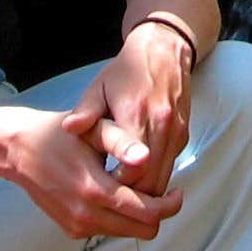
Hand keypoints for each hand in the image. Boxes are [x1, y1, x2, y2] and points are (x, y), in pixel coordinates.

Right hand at [0, 105, 180, 240]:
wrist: (19, 151)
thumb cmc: (61, 134)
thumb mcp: (93, 130)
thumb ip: (122, 142)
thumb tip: (146, 157)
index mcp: (95, 190)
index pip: (147, 212)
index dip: (169, 204)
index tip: (179, 190)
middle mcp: (86, 216)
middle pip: (142, 230)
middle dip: (158, 213)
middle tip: (166, 192)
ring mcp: (77, 226)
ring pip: (127, 233)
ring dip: (139, 216)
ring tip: (141, 189)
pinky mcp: (71, 230)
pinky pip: (109, 230)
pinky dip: (120, 217)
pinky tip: (118, 193)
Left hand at [60, 21, 194, 193]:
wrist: (163, 50)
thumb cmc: (126, 71)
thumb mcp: (99, 87)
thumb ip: (85, 111)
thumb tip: (68, 128)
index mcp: (137, 115)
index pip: (131, 169)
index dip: (116, 185)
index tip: (99, 187)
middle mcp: (161, 126)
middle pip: (151, 181)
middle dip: (132, 196)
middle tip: (110, 199)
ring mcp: (176, 131)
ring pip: (164, 178)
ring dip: (145, 191)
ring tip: (122, 193)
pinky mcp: (183, 134)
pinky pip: (170, 166)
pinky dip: (155, 177)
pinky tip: (136, 177)